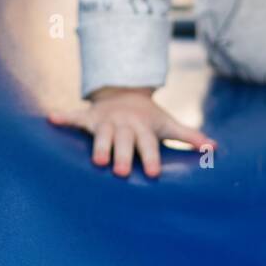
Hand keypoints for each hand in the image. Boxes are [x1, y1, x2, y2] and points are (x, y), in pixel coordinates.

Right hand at [47, 87, 217, 178]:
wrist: (124, 91)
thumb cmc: (149, 117)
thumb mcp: (168, 124)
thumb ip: (190, 136)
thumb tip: (215, 148)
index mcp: (143, 129)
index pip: (149, 145)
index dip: (151, 158)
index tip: (154, 174)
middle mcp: (124, 125)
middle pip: (124, 142)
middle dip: (123, 156)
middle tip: (123, 172)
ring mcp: (105, 120)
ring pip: (100, 134)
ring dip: (98, 145)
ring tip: (95, 160)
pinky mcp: (88, 117)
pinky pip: (73, 116)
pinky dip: (63, 117)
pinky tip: (50, 119)